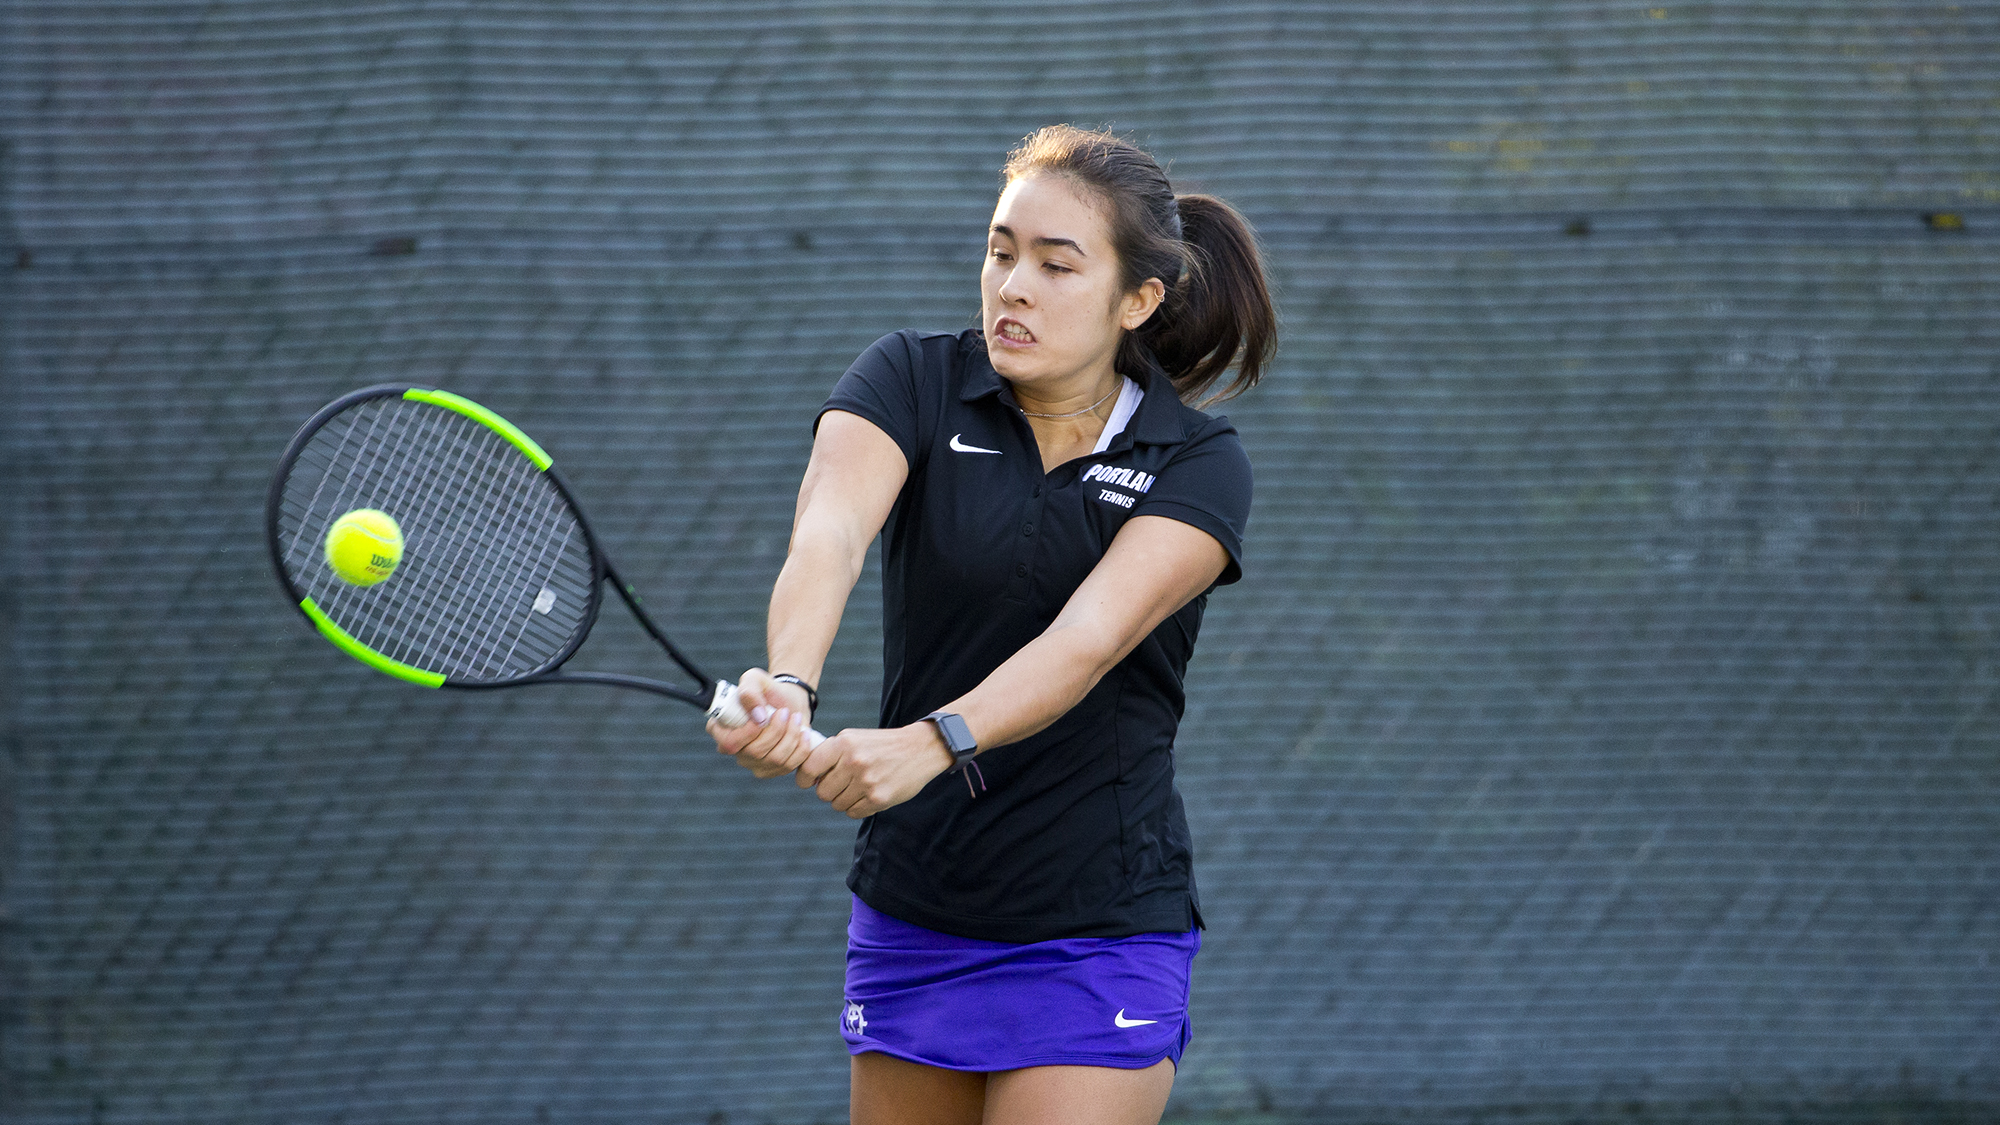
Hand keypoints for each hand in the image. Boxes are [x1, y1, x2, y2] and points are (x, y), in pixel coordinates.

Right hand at [708, 668, 815, 779]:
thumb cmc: (766, 690)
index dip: (748, 733)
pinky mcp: (774, 770)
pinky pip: (790, 766)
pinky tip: (803, 732)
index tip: (765, 714)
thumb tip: (758, 716)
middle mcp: (735, 752)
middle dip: (776, 730)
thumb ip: (749, 692)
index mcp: (722, 731)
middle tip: (785, 711)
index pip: (729, 744)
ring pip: (774, 760)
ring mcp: (754, 764)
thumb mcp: (754, 680)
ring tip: (796, 718)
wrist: (788, 702)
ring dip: (790, 736)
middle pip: (755, 753)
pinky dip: (801, 748)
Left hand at [794, 722, 956, 817]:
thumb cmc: (881, 745)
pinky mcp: (879, 798)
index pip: (809, 768)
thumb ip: (830, 754)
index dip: (805, 779)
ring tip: (859, 787)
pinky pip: (853, 813)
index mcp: (844, 743)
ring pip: (837, 804)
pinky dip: (857, 807)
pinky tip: (868, 794)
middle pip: (822, 792)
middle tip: (842, 783)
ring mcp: (866, 782)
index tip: (808, 782)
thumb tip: (807, 778)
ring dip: (844, 800)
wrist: (920, 749)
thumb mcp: (853, 738)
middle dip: (829, 791)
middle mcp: (853, 762)